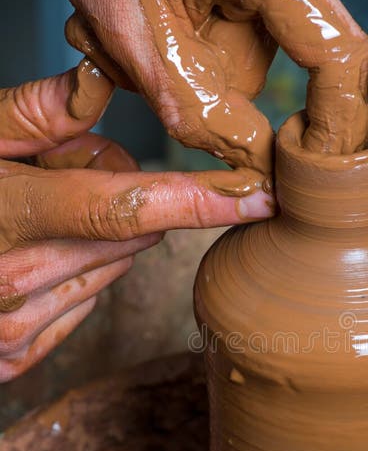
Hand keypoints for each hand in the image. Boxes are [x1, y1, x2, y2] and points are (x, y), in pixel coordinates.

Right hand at [0, 60, 273, 380]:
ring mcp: (13, 331)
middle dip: (123, 199)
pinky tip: (32, 259)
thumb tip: (100, 90)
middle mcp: (16, 283)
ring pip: (114, 272)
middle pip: (131, 235)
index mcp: (8, 217)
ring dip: (99, 241)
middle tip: (64, 177)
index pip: (129, 206)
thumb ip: (32, 118)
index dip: (202, 201)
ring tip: (37, 219)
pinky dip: (78, 278)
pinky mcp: (11, 359)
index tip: (259, 196)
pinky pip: (85, 308)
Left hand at [20, 0, 367, 172]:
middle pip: (285, 54)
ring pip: (268, 38)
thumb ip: (199, 109)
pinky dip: (217, 25)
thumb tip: (259, 164)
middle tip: (159, 47)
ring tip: (158, 14)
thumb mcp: (132, 35)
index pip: (336, 51)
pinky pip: (262, 13)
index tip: (320, 162)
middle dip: (225, 72)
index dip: (335, 119)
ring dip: (213, 48)